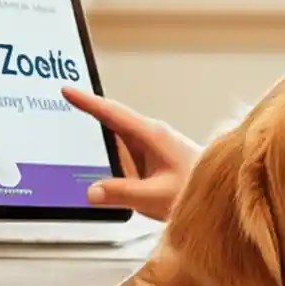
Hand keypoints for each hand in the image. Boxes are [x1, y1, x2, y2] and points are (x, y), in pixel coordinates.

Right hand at [61, 87, 200, 221]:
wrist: (222, 193)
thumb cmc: (196, 189)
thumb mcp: (155, 196)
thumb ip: (122, 193)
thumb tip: (92, 191)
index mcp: (152, 135)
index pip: (113, 113)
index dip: (88, 102)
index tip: (67, 89)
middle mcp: (151, 135)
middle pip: (111, 119)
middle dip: (87, 110)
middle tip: (62, 99)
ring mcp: (152, 145)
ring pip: (117, 135)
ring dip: (97, 132)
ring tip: (71, 128)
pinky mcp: (151, 156)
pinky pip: (123, 149)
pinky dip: (107, 148)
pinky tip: (96, 157)